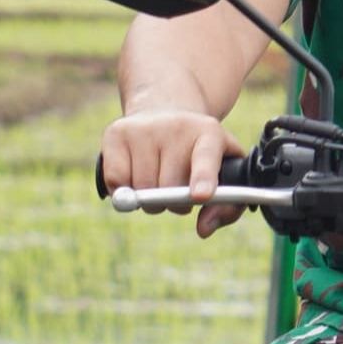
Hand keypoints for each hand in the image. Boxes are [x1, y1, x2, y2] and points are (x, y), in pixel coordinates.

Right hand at [99, 105, 243, 236]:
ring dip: (149, 199)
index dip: (203, 178)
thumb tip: (203, 230)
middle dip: (173, 202)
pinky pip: (115, 181)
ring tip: (158, 179)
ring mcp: (144, 128)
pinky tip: (134, 174)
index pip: (206, 157)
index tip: (201, 196)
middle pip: (168, 187)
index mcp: (210, 133)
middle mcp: (177, 125)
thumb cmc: (199, 157)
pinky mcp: (116, 133)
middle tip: (178, 190)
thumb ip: (227, 208)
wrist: (165, 113)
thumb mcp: (224, 175)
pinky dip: (123, 191)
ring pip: (141, 189)